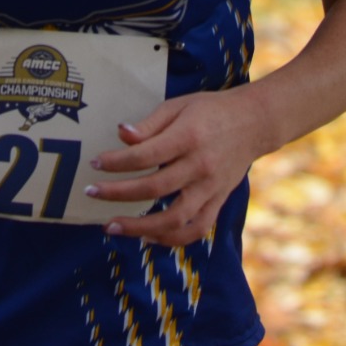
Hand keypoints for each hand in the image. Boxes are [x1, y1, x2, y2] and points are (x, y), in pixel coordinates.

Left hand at [84, 89, 269, 246]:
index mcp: (188, 137)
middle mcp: (200, 166)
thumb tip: (121, 134)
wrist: (254, 122)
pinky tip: (148, 237)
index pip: (145, 155)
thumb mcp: (179, 106)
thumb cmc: (211, 110)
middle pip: (153, 188)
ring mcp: (211, 188)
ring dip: (140, 227)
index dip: (116, 162)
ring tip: (112, 226)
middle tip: (91, 193)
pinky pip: (195, 229)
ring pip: (174, 218)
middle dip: (117, 193)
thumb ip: (150, 124)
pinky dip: (171, 238)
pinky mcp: (218, 201)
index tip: (95, 164)